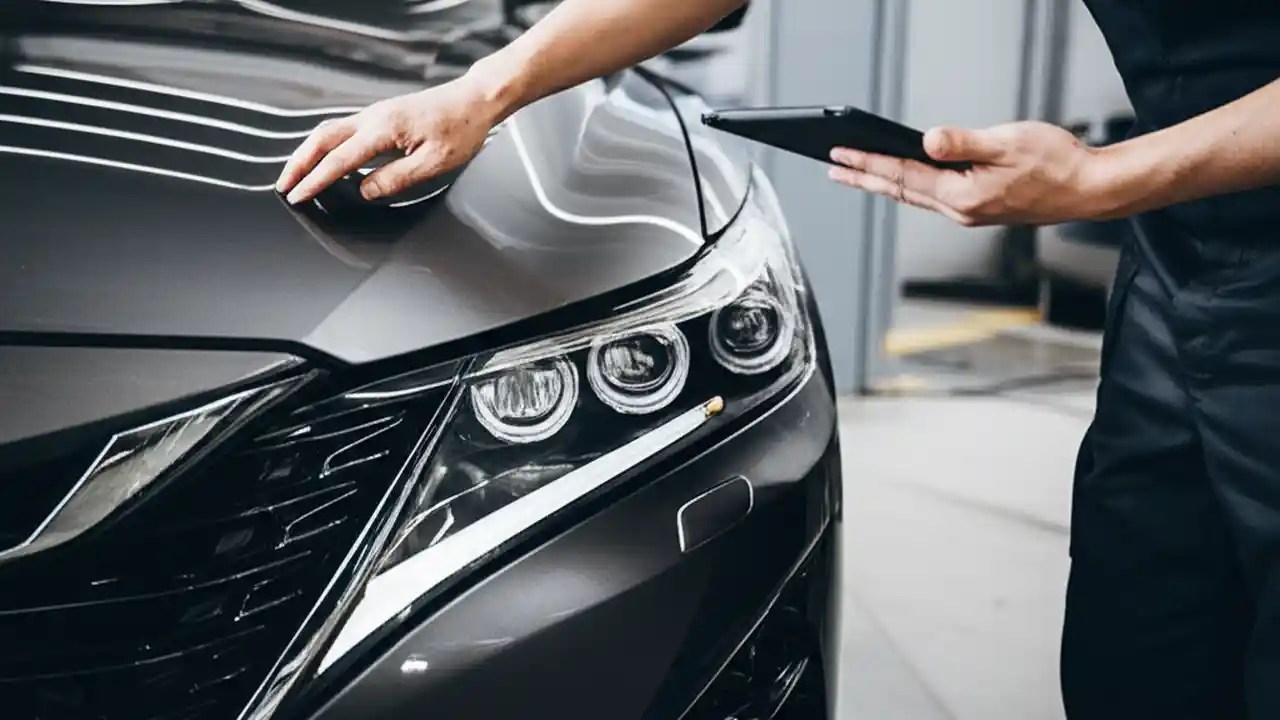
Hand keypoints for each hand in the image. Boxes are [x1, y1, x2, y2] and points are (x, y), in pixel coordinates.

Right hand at [275, 77, 502, 204]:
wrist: (474, 100)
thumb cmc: (460, 129)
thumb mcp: (433, 163)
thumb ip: (396, 179)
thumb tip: (365, 191)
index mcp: (383, 129)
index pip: (340, 160)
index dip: (315, 180)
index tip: (298, 196)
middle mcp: (372, 116)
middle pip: (322, 139)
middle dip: (298, 163)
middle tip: (283, 185)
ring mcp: (375, 114)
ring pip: (329, 131)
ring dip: (307, 152)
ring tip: (295, 174)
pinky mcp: (381, 116)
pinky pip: (343, 130)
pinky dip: (325, 145)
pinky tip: (324, 158)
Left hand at [827, 121, 1105, 225]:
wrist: (1090, 190)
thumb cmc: (1057, 164)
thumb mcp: (1007, 143)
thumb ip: (964, 143)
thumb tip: (927, 140)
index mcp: (962, 196)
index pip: (902, 176)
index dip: (868, 163)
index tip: (841, 154)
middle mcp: (960, 211)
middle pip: (899, 190)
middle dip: (863, 177)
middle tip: (833, 168)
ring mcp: (969, 213)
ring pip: (913, 196)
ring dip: (882, 183)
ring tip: (856, 174)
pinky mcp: (979, 209)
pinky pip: (932, 197)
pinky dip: (909, 187)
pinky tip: (902, 180)